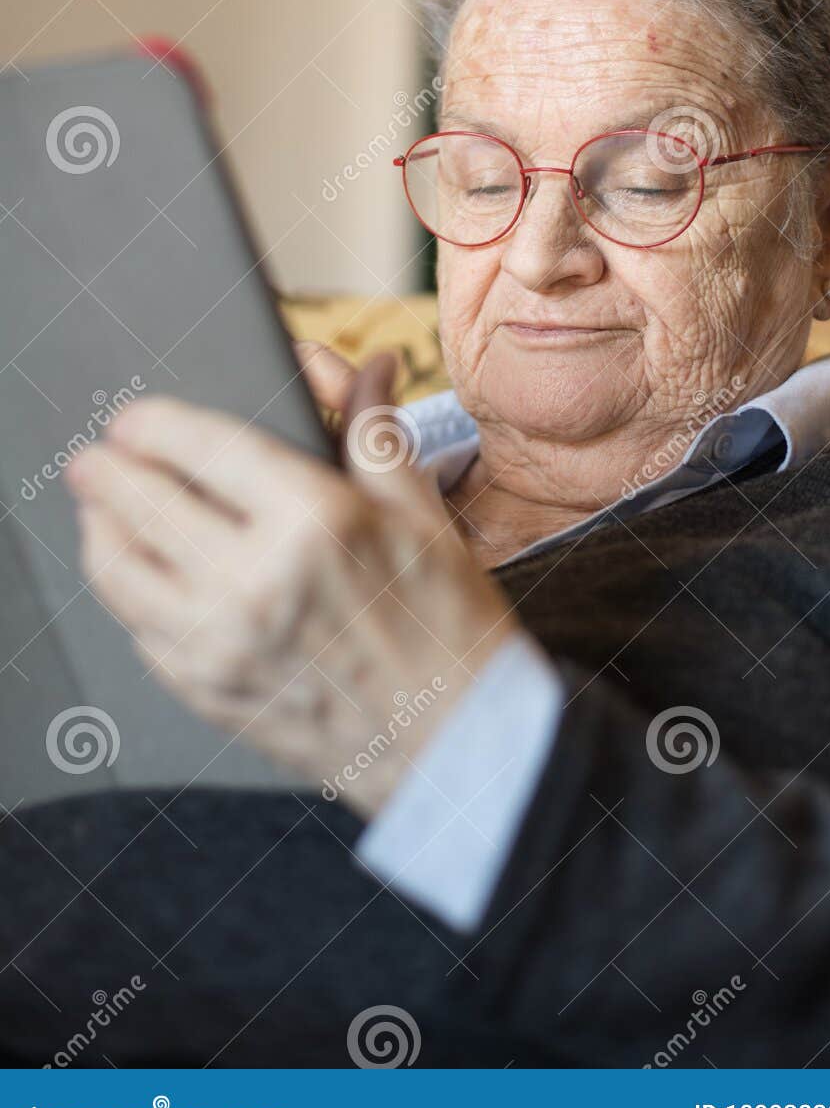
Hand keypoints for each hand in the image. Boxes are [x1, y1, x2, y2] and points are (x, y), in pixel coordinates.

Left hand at [66, 388, 516, 815]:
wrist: (454, 738)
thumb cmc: (445, 624)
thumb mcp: (418, 514)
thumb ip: (372, 433)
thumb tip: (363, 368)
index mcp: (314, 519)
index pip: (198, 445)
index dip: (150, 422)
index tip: (136, 418)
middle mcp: (257, 579)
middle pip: (139, 500)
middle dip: (105, 468)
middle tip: (98, 456)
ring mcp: (223, 641)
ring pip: (117, 568)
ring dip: (99, 528)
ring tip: (103, 510)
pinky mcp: (208, 690)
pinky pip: (137, 629)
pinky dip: (128, 594)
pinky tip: (142, 576)